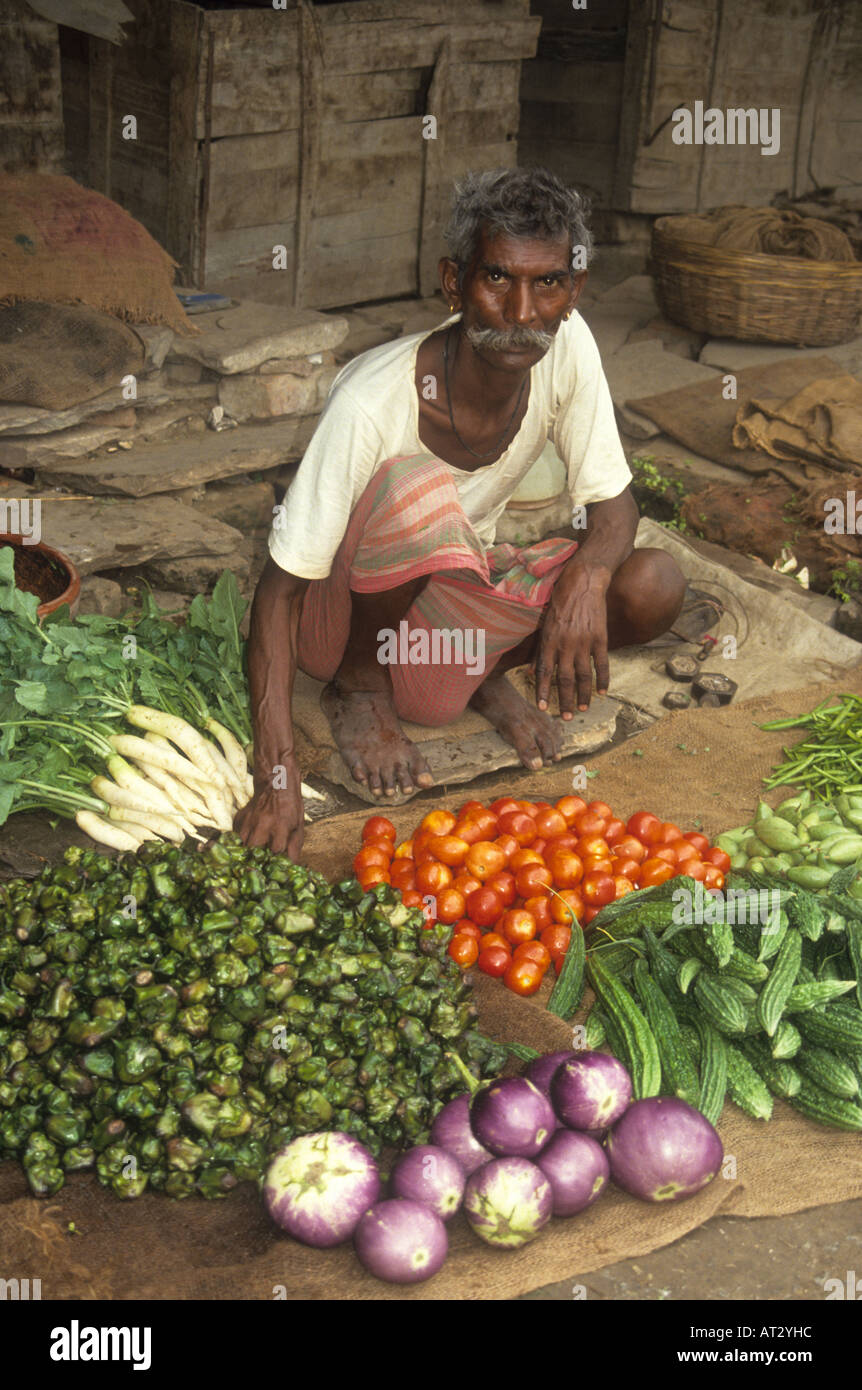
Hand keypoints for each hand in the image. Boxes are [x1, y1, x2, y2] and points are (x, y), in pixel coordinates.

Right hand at [233, 758, 304, 857]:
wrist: (276, 784)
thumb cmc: (290, 807)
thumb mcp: (298, 827)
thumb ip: (294, 848)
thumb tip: (291, 867)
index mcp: (280, 828)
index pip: (274, 853)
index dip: (274, 862)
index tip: (274, 865)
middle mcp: (262, 826)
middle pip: (253, 852)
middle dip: (256, 860)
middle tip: (260, 864)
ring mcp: (248, 822)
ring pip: (241, 846)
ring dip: (246, 852)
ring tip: (252, 855)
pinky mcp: (238, 820)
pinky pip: (235, 837)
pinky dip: (241, 842)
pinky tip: (249, 840)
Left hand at [534, 561, 610, 716]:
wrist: (584, 581)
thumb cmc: (560, 600)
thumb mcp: (544, 622)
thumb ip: (540, 648)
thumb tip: (533, 671)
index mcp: (550, 640)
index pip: (545, 672)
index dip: (543, 691)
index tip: (543, 708)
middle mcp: (566, 643)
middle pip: (565, 679)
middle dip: (565, 700)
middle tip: (566, 718)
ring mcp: (584, 641)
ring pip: (584, 675)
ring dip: (584, 695)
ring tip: (583, 709)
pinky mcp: (600, 637)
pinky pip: (602, 663)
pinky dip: (603, 679)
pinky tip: (602, 692)